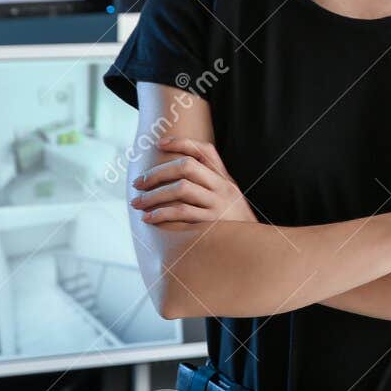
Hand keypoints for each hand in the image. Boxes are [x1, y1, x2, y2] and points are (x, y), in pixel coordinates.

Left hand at [129, 136, 256, 224]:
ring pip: (181, 188)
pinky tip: (148, 218)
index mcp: (225, 178)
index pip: (204, 150)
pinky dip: (161, 213)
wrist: (254, 247)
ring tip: (137, 203)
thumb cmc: (233, 223)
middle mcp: (223, 187)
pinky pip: (182, 212)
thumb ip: (211, 184)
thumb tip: (178, 175)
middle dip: (158, 173)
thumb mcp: (229, 197)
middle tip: (138, 183)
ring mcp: (218, 204)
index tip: (159, 144)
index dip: (180, 143)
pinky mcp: (212, 223)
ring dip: (154, 195)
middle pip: (187, 166)